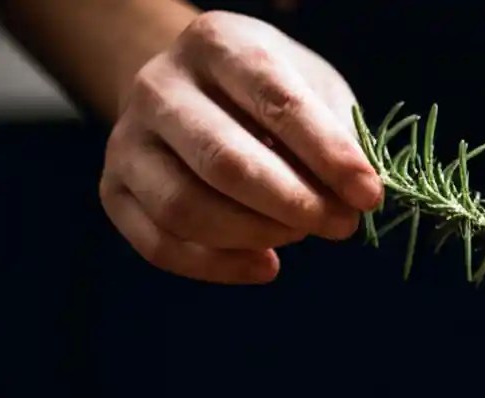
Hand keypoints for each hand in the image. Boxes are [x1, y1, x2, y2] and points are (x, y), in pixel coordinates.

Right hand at [98, 11, 380, 283]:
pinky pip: (160, 245)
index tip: (369, 193)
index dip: (328, 153)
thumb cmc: (269, 95)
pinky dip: (219, 267)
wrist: (194, 92)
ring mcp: (128, 139)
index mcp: (217, 44)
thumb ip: (337, 135)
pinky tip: (267, 266)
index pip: (275, 100)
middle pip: (223, 161)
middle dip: (294, 203)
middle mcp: (159, 86)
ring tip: (301, 234)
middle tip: (343, 226)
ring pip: (185, 208)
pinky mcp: (114, 190)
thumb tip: (355, 198)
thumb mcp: (314, 89)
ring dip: (256, 235)